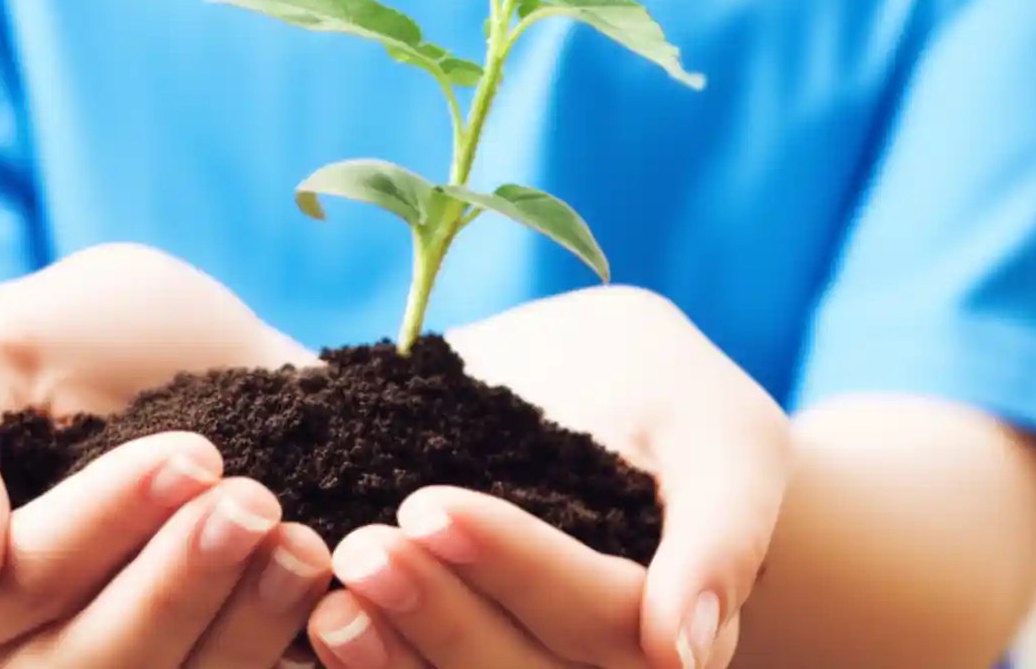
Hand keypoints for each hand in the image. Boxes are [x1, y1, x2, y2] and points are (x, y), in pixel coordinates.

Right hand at [0, 244, 330, 667]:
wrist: (138, 346)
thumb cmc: (38, 345)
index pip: (14, 591)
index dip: (100, 529)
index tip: (191, 455)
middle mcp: (40, 646)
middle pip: (99, 664)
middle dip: (181, 586)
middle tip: (254, 502)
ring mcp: (140, 646)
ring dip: (251, 626)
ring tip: (305, 546)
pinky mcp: (216, 641)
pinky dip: (303, 644)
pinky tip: (348, 598)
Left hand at [307, 287, 789, 668]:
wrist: (599, 394)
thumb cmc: (672, 402)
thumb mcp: (724, 439)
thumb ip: (722, 533)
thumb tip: (680, 653)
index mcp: (667, 623)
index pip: (600, 619)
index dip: (519, 572)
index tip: (432, 507)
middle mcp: (592, 664)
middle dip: (442, 618)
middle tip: (366, 548)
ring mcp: (525, 659)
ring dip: (391, 658)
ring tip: (327, 600)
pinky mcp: (463, 650)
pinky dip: (367, 665)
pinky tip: (312, 623)